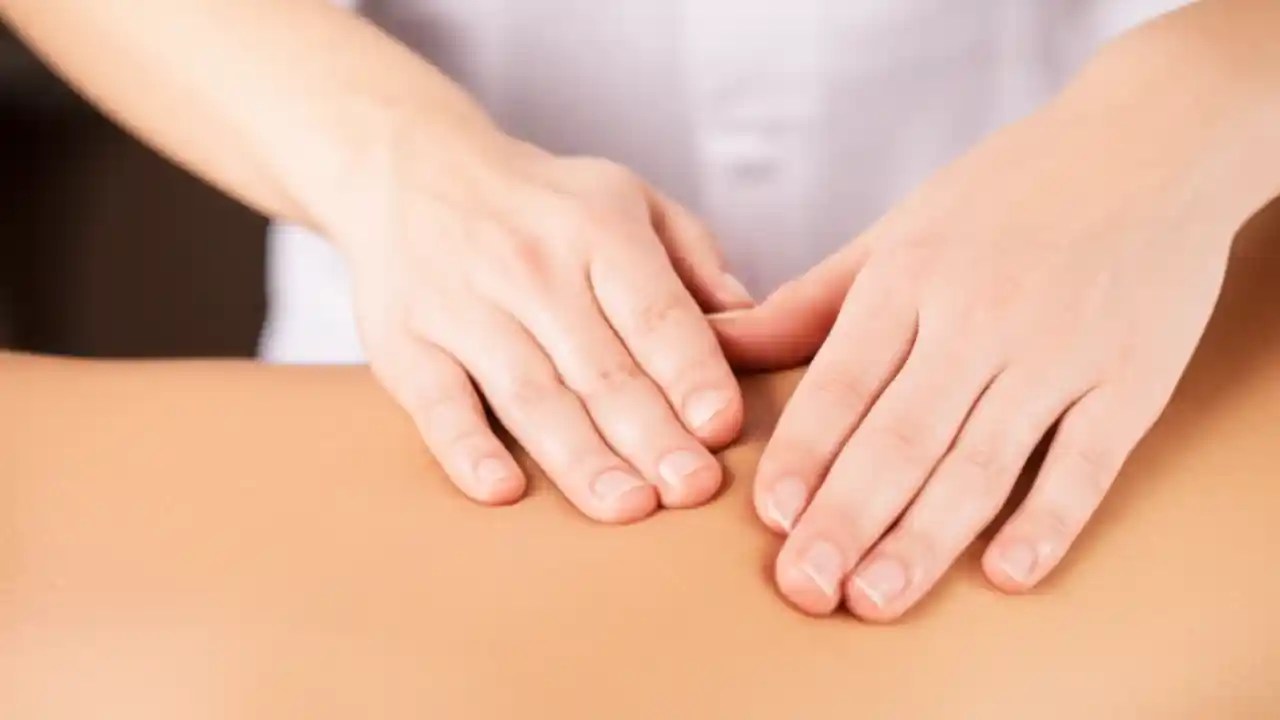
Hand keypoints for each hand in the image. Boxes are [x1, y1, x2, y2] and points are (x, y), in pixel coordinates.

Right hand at [331, 124, 753, 522]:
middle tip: (691, 488)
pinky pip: (438, 404)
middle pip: (600, 367)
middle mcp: (532, 269)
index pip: (655, 312)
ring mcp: (463, 308)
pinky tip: (503, 492)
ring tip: (626, 507)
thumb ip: (694, 258)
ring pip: (530, 395)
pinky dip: (467, 449)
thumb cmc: (542, 204)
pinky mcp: (405, 345)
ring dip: (580, 457)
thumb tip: (752, 324)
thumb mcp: (628, 198)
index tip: (720, 426)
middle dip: (650, 433)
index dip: (690, 370)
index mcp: (598, 232)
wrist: (408, 168)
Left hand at [722, 40, 1264, 615]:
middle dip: (847, 516)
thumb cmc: (1006, 192)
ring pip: (981, 459)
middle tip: (806, 585)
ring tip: (876, 596)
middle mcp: (978, 316)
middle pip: (902, 434)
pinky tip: (1006, 572)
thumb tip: (718, 344)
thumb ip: (810, 301)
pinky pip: (1087, 461)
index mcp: (910, 277)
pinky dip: (1049, 519)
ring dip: (926, 537)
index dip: (806, 452)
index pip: (843, 380)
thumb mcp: (897, 231)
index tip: (771, 515)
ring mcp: (1058, 350)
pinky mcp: (1130, 378)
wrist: (1149, 142)